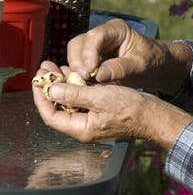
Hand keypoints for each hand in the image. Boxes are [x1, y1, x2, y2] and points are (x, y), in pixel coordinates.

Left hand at [32, 60, 192, 147]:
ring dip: (62, 84)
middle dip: (50, 87)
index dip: (42, 97)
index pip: (51, 115)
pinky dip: (75, 86)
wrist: (152, 115)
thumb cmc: (130, 108)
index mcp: (80, 128)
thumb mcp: (101, 97)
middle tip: (45, 67)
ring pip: (69, 102)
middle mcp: (83, 127)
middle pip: (58, 108)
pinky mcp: (98, 113)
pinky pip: (80, 100)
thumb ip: (75, 94)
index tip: (39, 79)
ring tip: (56, 66)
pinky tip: (74, 73)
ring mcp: (91, 121)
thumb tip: (52, 90)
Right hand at [64, 18, 192, 95]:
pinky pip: (77, 64)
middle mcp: (102, 34)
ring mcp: (94, 45)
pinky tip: (81, 85)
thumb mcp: (140, 65)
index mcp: (116, 29)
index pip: (96, 36)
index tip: (88, 71)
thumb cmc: (151, 60)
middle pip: (79, 43)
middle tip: (82, 80)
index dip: (89, 53)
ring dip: (75, 69)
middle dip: (78, 62)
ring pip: (74, 53)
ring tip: (82, 84)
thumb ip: (121, 68)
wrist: (154, 64)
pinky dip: (77, 74)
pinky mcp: (90, 57)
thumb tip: (98, 75)